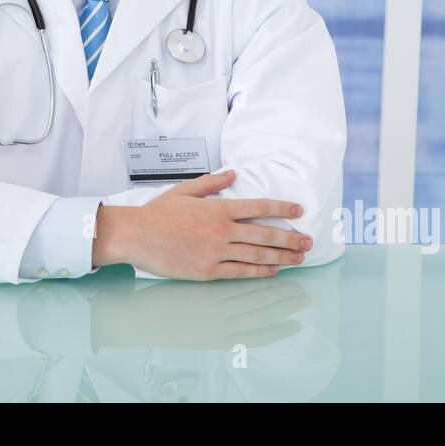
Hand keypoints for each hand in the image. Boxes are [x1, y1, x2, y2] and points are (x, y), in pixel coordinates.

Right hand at [93, 169, 311, 279]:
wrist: (136, 235)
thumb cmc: (157, 213)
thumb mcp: (184, 190)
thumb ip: (211, 182)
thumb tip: (233, 173)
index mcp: (217, 208)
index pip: (258, 206)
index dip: (282, 207)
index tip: (299, 210)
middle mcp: (221, 230)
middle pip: (264, 233)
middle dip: (290, 237)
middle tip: (308, 241)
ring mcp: (215, 252)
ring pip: (256, 254)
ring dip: (281, 256)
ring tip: (298, 258)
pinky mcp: (207, 270)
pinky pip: (240, 271)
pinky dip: (259, 271)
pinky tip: (273, 270)